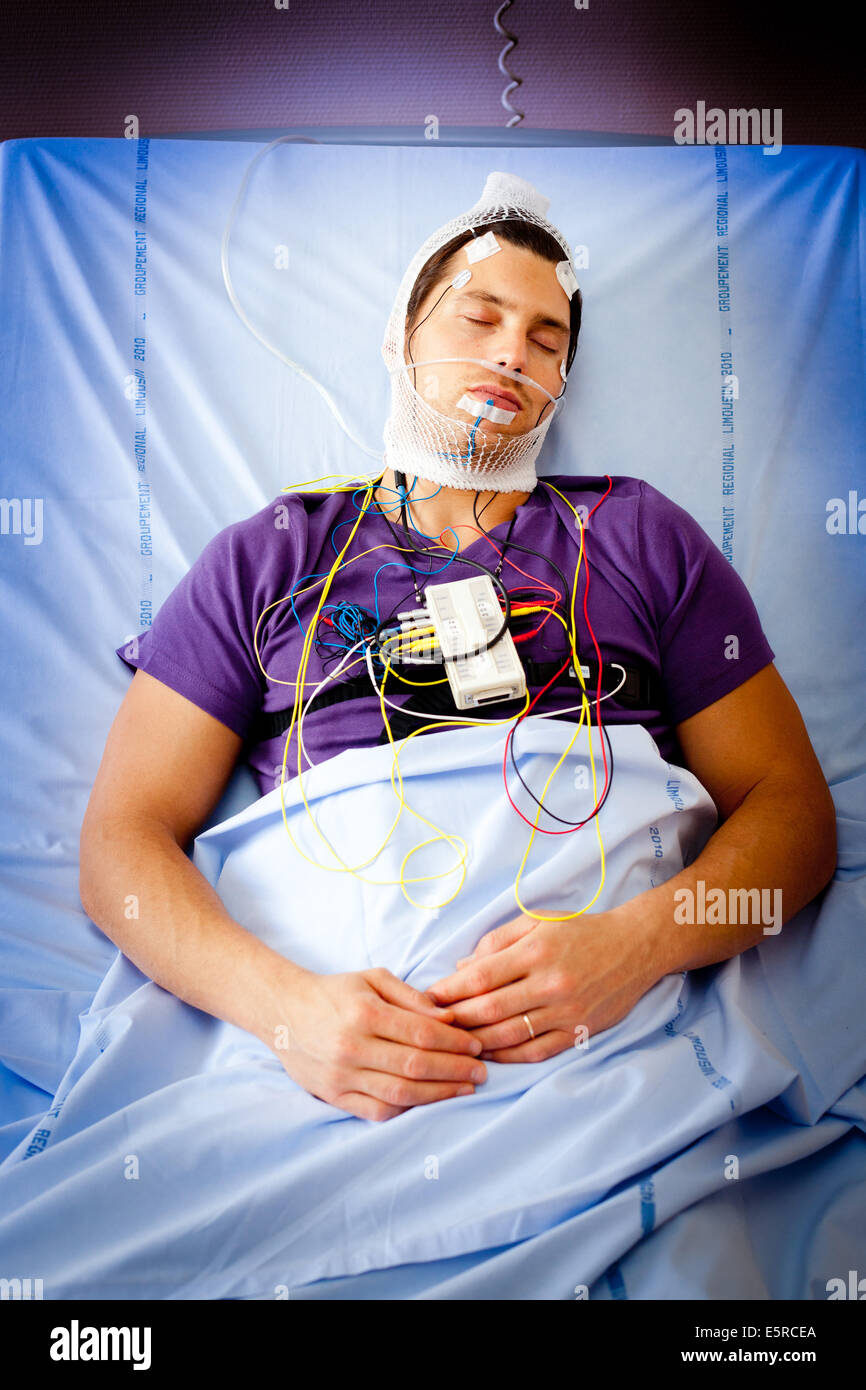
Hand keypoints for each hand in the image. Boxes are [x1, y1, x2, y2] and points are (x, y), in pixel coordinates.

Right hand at [265, 965, 487, 1121]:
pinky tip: (429, 1102)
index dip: (455, 1043)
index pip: (422, 1034)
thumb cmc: (335, 992)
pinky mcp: (334, 1096)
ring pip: (400, 1093)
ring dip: (439, 1094)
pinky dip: (407, 1111)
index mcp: (365, 1013)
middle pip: (415, 1065)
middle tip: (480, 1072)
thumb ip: (410, 996)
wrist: (283, 1011)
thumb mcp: (372, 978)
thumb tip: (447, 1018)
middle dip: (455, 1070)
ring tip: (464, 1090)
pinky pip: (376, 1111)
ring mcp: (342, 1075)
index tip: (476, 1045)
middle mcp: (352, 1046)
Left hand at [425, 906, 660, 1061]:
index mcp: (536, 950)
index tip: (428, 998)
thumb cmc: (580, 930)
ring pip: (508, 1035)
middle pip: (489, 1009)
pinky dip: (506, 1057)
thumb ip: (497, 942)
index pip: (481, 976)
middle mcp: (550, 982)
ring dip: (475, 1042)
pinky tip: (487, 1055)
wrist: (635, 947)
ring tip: (451, 1044)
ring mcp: (565, 1010)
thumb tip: (461, 967)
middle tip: (430, 1025)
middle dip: (455, 1019)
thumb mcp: (538, 920)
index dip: (449, 991)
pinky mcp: (578, 1031)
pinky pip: (535, 1052)